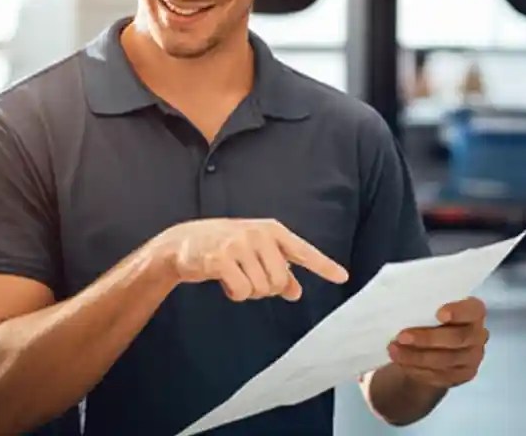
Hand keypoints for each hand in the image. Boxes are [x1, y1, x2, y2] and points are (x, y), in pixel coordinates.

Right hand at [152, 218, 348, 301]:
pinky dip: (234, 293)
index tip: (343, 277)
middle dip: (265, 288)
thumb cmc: (224, 247)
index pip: (303, 251)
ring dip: (247, 291)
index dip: (324, 265)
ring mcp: (239, 245)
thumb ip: (277, 270)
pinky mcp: (221, 259)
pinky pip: (242, 292)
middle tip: (247, 277)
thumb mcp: (254, 253)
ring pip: (261, 289)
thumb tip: (295, 292)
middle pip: (280, 281)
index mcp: (271, 230)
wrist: (183, 242)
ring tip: (233, 274)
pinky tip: (223, 280)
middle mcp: (258, 234)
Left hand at [387, 297, 487, 388]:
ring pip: (446, 360)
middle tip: (402, 336)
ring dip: (417, 357)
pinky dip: (417, 369)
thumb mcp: (430, 307)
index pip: (472, 310)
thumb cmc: (431, 317)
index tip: (439, 314)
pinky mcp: (462, 375)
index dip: (458, 312)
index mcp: (474, 312)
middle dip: (428, 338)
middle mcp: (478, 335)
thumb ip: (425, 305)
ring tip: (394, 350)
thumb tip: (400, 303)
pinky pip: (440, 375)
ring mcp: (472, 358)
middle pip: (458, 338)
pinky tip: (401, 362)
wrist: (435, 345)